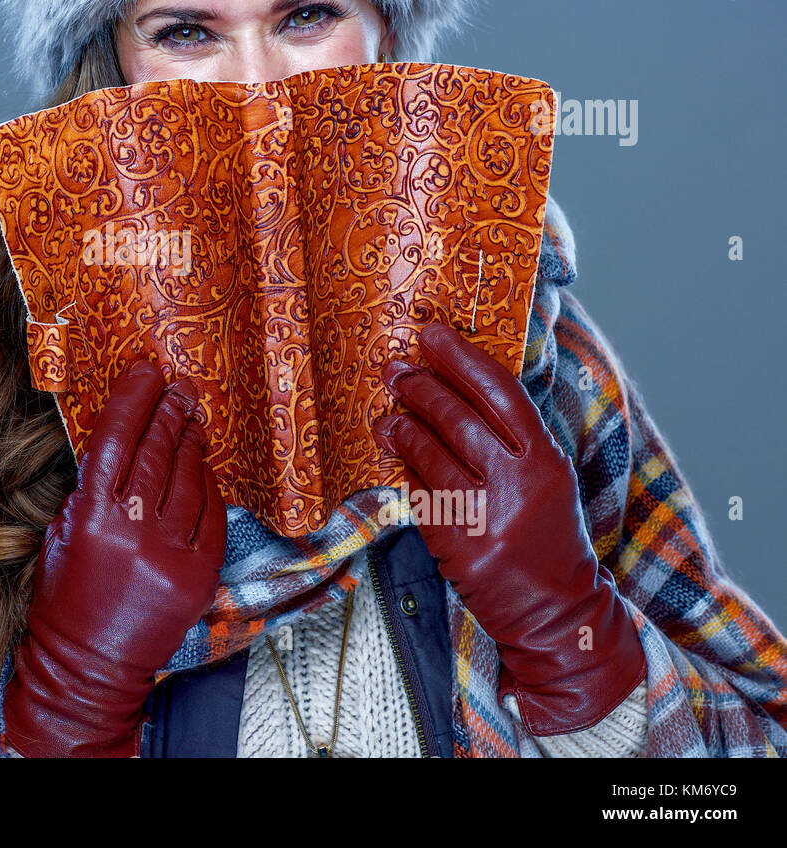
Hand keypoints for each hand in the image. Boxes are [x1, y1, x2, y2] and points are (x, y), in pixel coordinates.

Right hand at [1, 360, 227, 756]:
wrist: (88, 668)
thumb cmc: (66, 599)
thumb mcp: (64, 533)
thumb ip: (92, 488)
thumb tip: (125, 439)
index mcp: (91, 517)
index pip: (115, 439)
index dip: (133, 399)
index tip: (146, 372)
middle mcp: (133, 531)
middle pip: (157, 452)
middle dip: (169, 411)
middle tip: (179, 386)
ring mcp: (171, 554)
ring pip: (188, 478)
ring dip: (190, 441)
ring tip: (191, 417)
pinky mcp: (198, 575)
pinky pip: (211, 514)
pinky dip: (207, 485)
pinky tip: (201, 466)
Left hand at [372, 321, 645, 736]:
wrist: (557, 611)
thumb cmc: (548, 535)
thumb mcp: (548, 478)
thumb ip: (514, 436)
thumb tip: (463, 383)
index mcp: (546, 459)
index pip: (501, 393)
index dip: (462, 359)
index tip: (433, 335)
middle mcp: (518, 484)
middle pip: (460, 418)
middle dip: (423, 388)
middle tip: (397, 370)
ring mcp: (486, 515)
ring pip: (432, 454)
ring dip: (404, 428)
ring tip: (388, 415)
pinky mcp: (458, 546)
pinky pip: (421, 496)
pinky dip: (407, 474)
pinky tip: (398, 461)